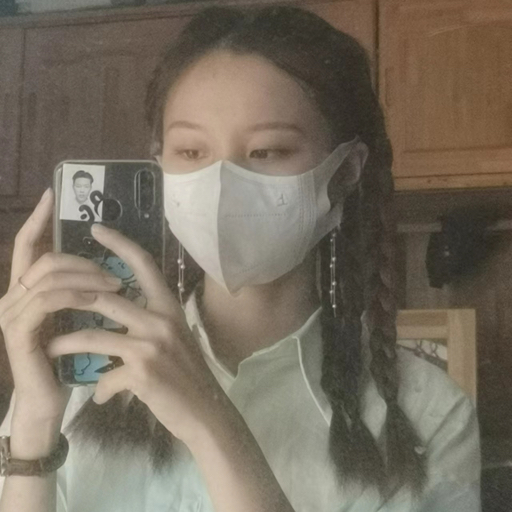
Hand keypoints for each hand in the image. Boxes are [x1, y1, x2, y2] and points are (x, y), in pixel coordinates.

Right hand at [0, 189, 122, 421]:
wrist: (47, 401)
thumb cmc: (64, 359)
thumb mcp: (71, 318)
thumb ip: (74, 291)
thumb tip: (101, 266)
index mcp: (24, 290)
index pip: (28, 246)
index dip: (38, 219)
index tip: (51, 194)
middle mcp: (11, 297)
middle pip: (45, 258)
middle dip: (82, 260)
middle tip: (113, 274)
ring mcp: (11, 314)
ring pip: (49, 276)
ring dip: (87, 277)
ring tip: (114, 287)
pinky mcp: (18, 331)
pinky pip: (48, 299)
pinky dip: (76, 295)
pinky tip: (97, 300)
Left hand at [45, 224, 228, 444]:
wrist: (205, 410)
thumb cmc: (188, 372)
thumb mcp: (174, 337)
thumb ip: (148, 323)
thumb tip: (118, 321)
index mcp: (168, 305)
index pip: (143, 264)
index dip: (119, 243)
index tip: (96, 229)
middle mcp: (160, 319)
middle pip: (104, 297)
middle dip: (71, 299)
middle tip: (46, 300)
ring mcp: (150, 344)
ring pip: (92, 335)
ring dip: (65, 344)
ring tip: (49, 349)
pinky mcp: (141, 372)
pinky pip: (105, 376)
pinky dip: (99, 388)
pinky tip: (99, 395)